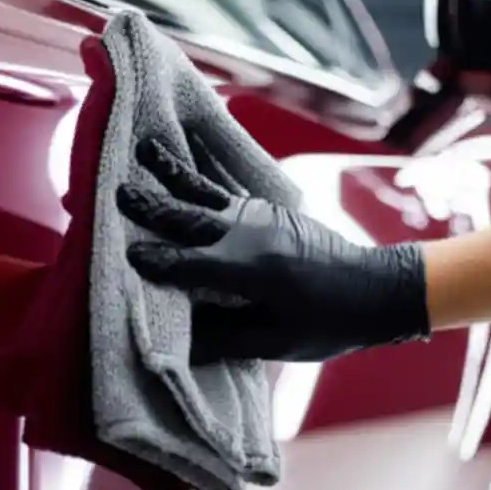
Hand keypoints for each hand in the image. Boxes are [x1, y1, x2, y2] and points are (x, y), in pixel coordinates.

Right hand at [118, 134, 430, 362]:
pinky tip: (187, 155)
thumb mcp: (276, 342)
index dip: (154, 261)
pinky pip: (226, 188)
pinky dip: (203, 173)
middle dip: (150, 205)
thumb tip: (178, 342)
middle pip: (188, 217)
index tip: (123, 254)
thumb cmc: (328, 323)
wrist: (376, 288)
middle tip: (114, 190)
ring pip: (205, 192)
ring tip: (144, 147)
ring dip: (172, 171)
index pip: (186, 264)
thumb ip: (223, 339)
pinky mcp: (269, 210)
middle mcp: (249, 233)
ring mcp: (260, 216)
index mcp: (248, 269)